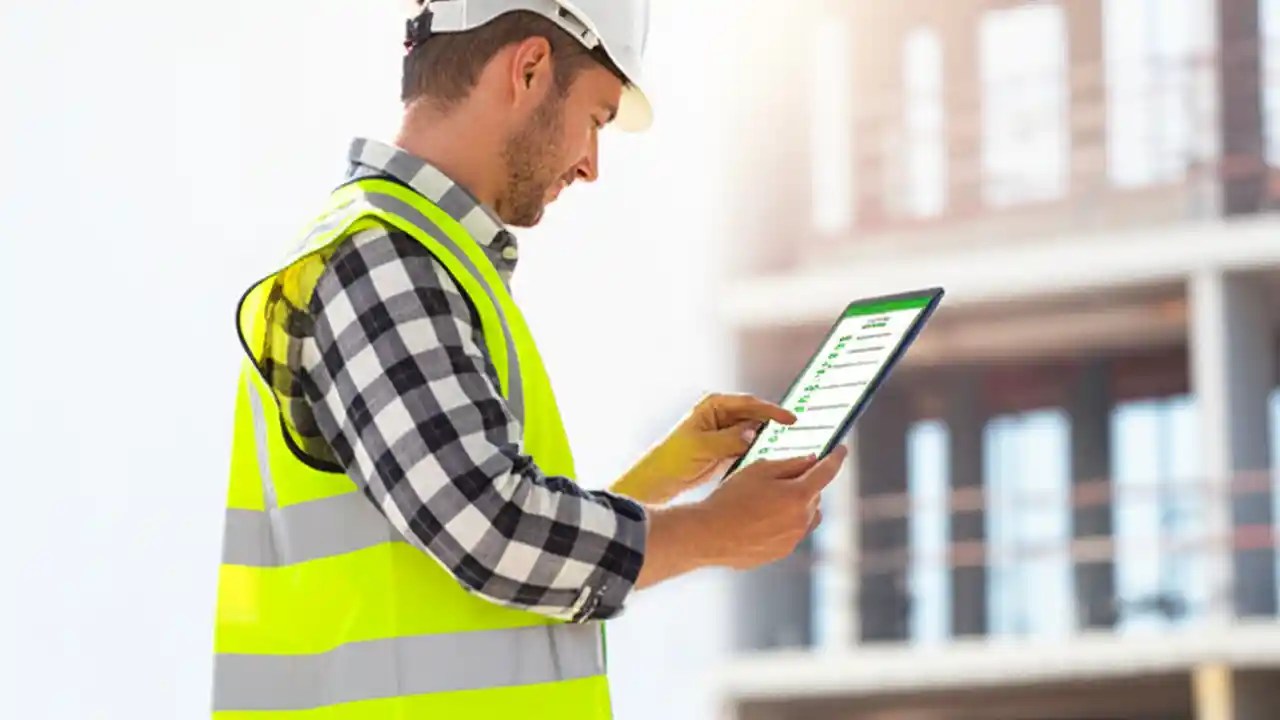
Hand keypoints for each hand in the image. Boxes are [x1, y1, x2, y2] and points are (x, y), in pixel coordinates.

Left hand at [611, 393, 796, 504]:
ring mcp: (724, 430)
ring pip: (754, 431)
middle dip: (774, 424)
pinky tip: (772, 459)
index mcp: (713, 405)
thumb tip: (753, 434)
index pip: (749, 403)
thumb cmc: (673, 459)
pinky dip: (759, 450)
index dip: (772, 411)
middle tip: (797, 435)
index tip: (790, 420)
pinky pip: (749, 445)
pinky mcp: (726, 447)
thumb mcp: (703, 447)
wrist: (659, 480)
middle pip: (755, 416)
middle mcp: (720, 414)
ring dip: (768, 438)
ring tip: (789, 447)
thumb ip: (729, 439)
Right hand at [695, 446, 846, 569]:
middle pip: (814, 495)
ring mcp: (793, 540)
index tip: (841, 450)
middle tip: (783, 476)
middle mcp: (802, 520)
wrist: (709, 535)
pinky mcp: (781, 552)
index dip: (836, 458)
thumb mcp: (759, 469)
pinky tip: (759, 518)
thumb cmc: (731, 498)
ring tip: (769, 500)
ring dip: (796, 505)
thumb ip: (790, 463)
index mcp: (799, 496)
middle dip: (805, 483)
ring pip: (804, 516)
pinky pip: (791, 532)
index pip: (827, 472)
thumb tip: (811, 461)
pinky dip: (783, 522)